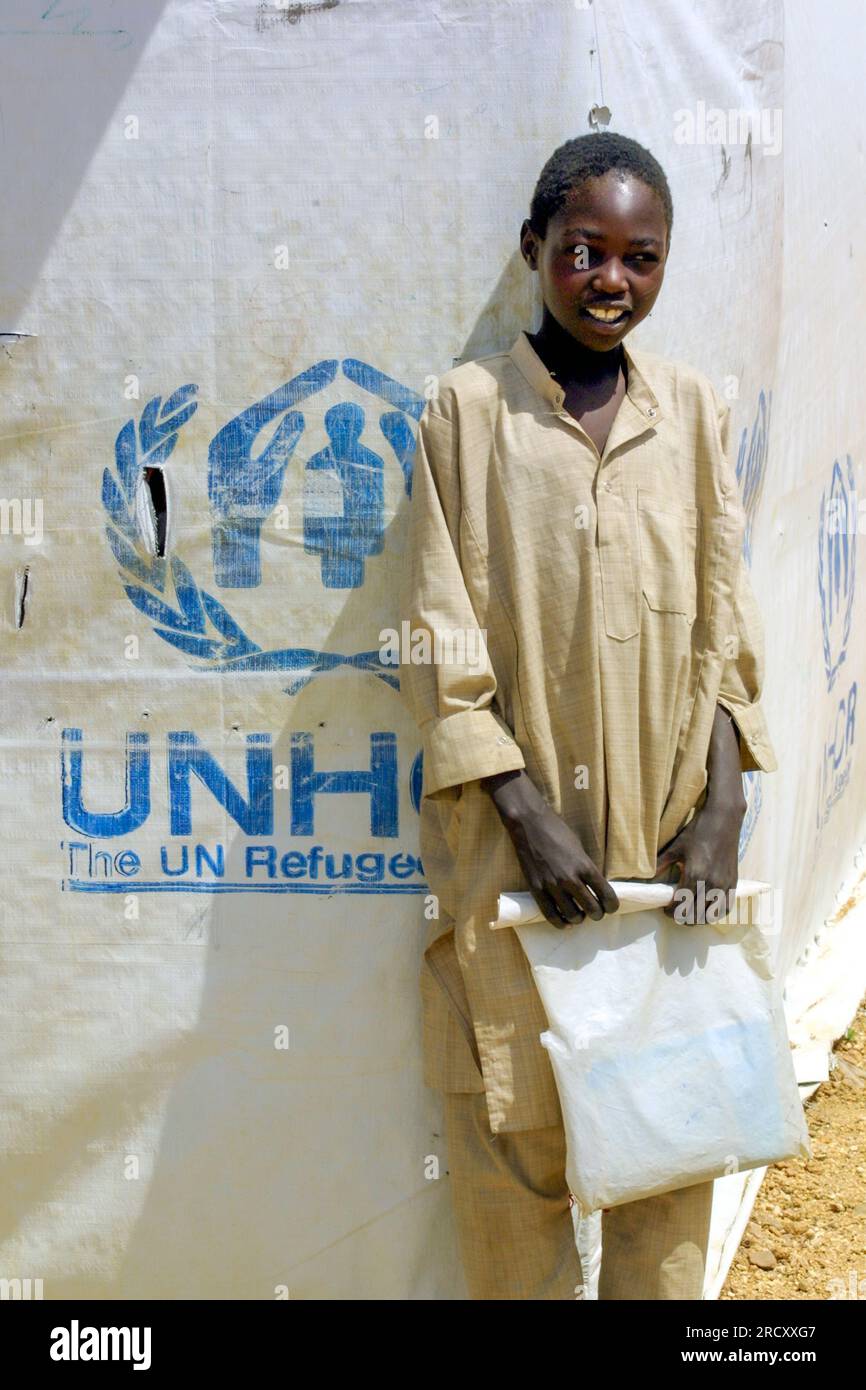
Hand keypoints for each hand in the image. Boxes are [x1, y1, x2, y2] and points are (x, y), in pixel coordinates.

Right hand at [481, 770, 618, 928]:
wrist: (528, 824)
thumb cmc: (556, 830)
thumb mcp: (579, 847)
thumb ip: (585, 867)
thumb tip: (593, 886)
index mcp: (584, 866)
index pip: (606, 895)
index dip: (612, 905)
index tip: (611, 906)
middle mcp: (570, 878)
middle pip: (592, 909)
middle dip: (597, 913)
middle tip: (595, 911)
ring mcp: (552, 885)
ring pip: (573, 916)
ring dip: (579, 918)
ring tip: (579, 914)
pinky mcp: (536, 889)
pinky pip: (550, 914)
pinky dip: (560, 922)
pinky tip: (564, 921)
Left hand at [654, 796, 743, 923]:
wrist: (724, 819)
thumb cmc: (698, 831)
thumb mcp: (676, 847)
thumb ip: (660, 864)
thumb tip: (644, 878)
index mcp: (694, 875)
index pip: (680, 906)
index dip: (670, 911)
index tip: (665, 909)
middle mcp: (711, 884)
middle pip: (694, 915)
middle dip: (682, 917)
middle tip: (674, 911)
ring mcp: (724, 885)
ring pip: (709, 915)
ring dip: (697, 918)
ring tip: (688, 911)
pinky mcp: (734, 883)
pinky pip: (724, 909)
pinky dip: (713, 913)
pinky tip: (705, 909)